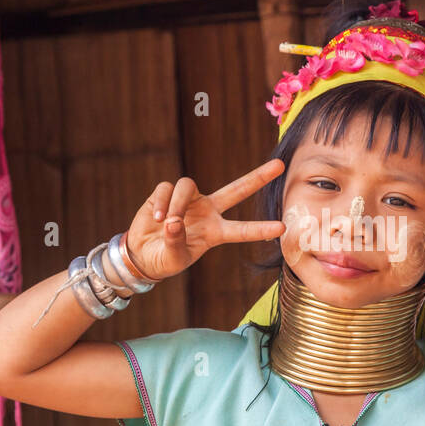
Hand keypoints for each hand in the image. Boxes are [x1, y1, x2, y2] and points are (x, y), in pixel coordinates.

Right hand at [124, 159, 285, 280]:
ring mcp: (189, 200)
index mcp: (215, 232)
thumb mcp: (173, 258)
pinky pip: (167, 189)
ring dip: (176, 203)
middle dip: (258, 177)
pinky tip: (157, 218)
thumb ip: (175, 243)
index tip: (282, 228)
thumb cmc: (164, 258)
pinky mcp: (167, 193)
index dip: (260, 229)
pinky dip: (161, 203)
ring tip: (167, 222)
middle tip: (280, 166)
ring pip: (188, 185)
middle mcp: (208, 211)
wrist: (142, 253)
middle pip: (237, 190)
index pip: (242, 230)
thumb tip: (173, 222)